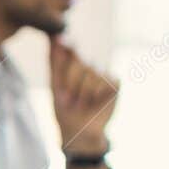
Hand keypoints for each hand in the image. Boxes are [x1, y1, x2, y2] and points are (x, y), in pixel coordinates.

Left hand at [50, 38, 117, 157]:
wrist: (79, 132)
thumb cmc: (64, 109)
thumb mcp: (55, 86)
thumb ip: (55, 62)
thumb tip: (54, 36)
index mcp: (73, 66)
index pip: (69, 49)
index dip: (65, 46)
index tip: (58, 39)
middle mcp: (89, 66)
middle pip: (79, 62)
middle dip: (69, 83)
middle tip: (68, 98)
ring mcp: (102, 73)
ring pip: (91, 73)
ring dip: (81, 93)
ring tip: (80, 103)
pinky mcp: (114, 83)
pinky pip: (103, 82)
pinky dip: (95, 95)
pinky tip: (94, 102)